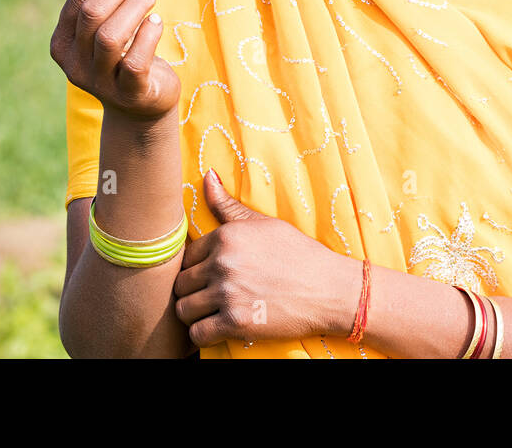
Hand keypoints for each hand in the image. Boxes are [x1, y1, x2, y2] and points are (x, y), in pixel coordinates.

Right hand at [49, 0, 180, 121]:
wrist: (141, 105)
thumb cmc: (127, 54)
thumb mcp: (114, 24)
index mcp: (63, 41)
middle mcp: (75, 63)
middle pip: (92, 13)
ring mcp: (100, 82)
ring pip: (110, 36)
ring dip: (134, 7)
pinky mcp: (128, 94)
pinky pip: (135, 62)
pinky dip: (148, 36)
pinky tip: (156, 22)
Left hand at [174, 170, 357, 347]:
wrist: (330, 289)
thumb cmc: (298, 255)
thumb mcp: (264, 224)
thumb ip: (228, 206)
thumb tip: (208, 175)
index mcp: (227, 236)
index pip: (187, 256)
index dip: (198, 267)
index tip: (213, 275)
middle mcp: (223, 263)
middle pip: (181, 283)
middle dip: (194, 291)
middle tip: (214, 295)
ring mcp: (228, 293)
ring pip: (183, 310)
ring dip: (196, 314)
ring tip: (214, 311)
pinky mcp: (236, 323)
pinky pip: (198, 334)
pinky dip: (204, 334)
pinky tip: (219, 327)